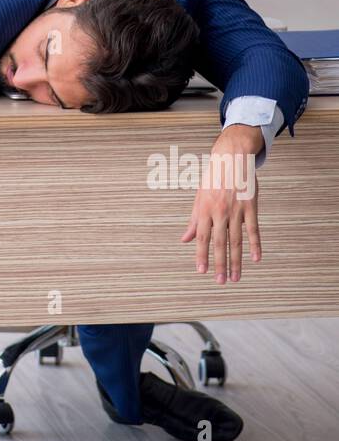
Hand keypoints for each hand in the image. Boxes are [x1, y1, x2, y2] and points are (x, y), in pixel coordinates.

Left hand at [180, 125, 262, 282]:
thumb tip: (185, 240)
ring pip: (236, 240)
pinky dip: (255, 244)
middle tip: (221, 281)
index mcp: (204, 210)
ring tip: (236, 277)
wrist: (231, 158)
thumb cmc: (213, 179)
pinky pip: (253, 229)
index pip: (202, 237)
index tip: (202, 271)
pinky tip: (256, 259)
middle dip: (220, 264)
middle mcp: (219, 212)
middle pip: (219, 242)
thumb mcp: (199, 198)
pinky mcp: (250, 206)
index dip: (201, 255)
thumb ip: (193, 221)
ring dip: (237, 260)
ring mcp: (236, 210)